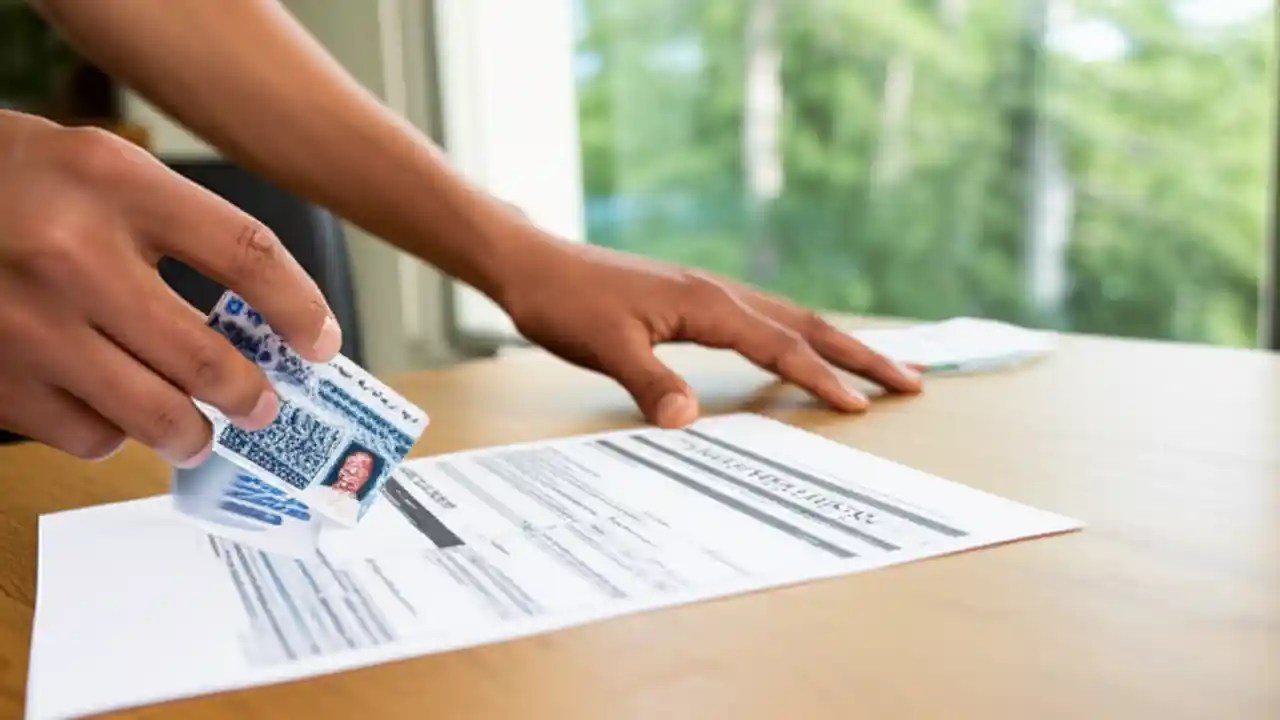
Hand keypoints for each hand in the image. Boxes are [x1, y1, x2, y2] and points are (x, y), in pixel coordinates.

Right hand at [0, 112, 340, 464]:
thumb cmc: (18, 183)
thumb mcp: (103, 169)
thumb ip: (180, 229)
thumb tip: (265, 319)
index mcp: (116, 184)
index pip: (246, 254)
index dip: (300, 309)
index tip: (321, 344)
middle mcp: (73, 254)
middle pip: (206, 357)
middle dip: (252, 396)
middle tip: (262, 406)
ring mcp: (29, 323)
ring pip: (154, 414)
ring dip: (193, 433)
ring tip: (199, 432)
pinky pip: (90, 435)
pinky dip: (115, 435)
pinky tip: (112, 412)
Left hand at [499, 236, 921, 427]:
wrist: (533, 266)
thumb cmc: (566, 303)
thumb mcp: (604, 346)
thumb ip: (651, 382)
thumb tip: (687, 422)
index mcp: (707, 304)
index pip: (781, 346)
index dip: (822, 378)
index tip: (862, 406)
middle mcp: (718, 293)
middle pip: (806, 324)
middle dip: (861, 355)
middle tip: (912, 381)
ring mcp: (708, 293)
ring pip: (790, 318)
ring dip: (836, 343)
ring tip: (878, 365)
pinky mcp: (694, 300)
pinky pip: (764, 319)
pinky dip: (798, 337)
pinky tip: (799, 349)